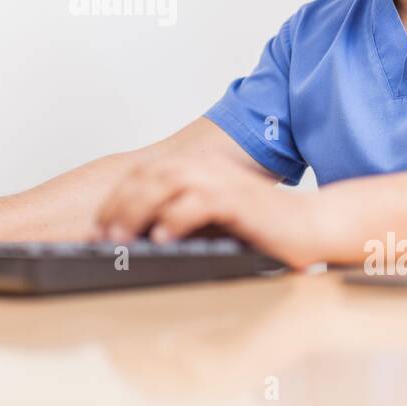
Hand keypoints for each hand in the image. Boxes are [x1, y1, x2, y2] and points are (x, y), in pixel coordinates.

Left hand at [94, 156, 323, 269]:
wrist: (309, 226)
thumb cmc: (260, 228)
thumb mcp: (212, 221)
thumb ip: (180, 219)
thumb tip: (140, 236)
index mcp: (196, 168)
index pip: (144, 175)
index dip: (116, 199)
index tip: (97, 226)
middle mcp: (205, 168)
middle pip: (148, 177)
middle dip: (119, 206)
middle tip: (101, 235)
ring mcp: (221, 181)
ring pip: (166, 184)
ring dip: (138, 211)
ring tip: (120, 237)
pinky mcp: (238, 199)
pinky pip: (199, 203)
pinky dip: (176, 218)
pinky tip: (161, 236)